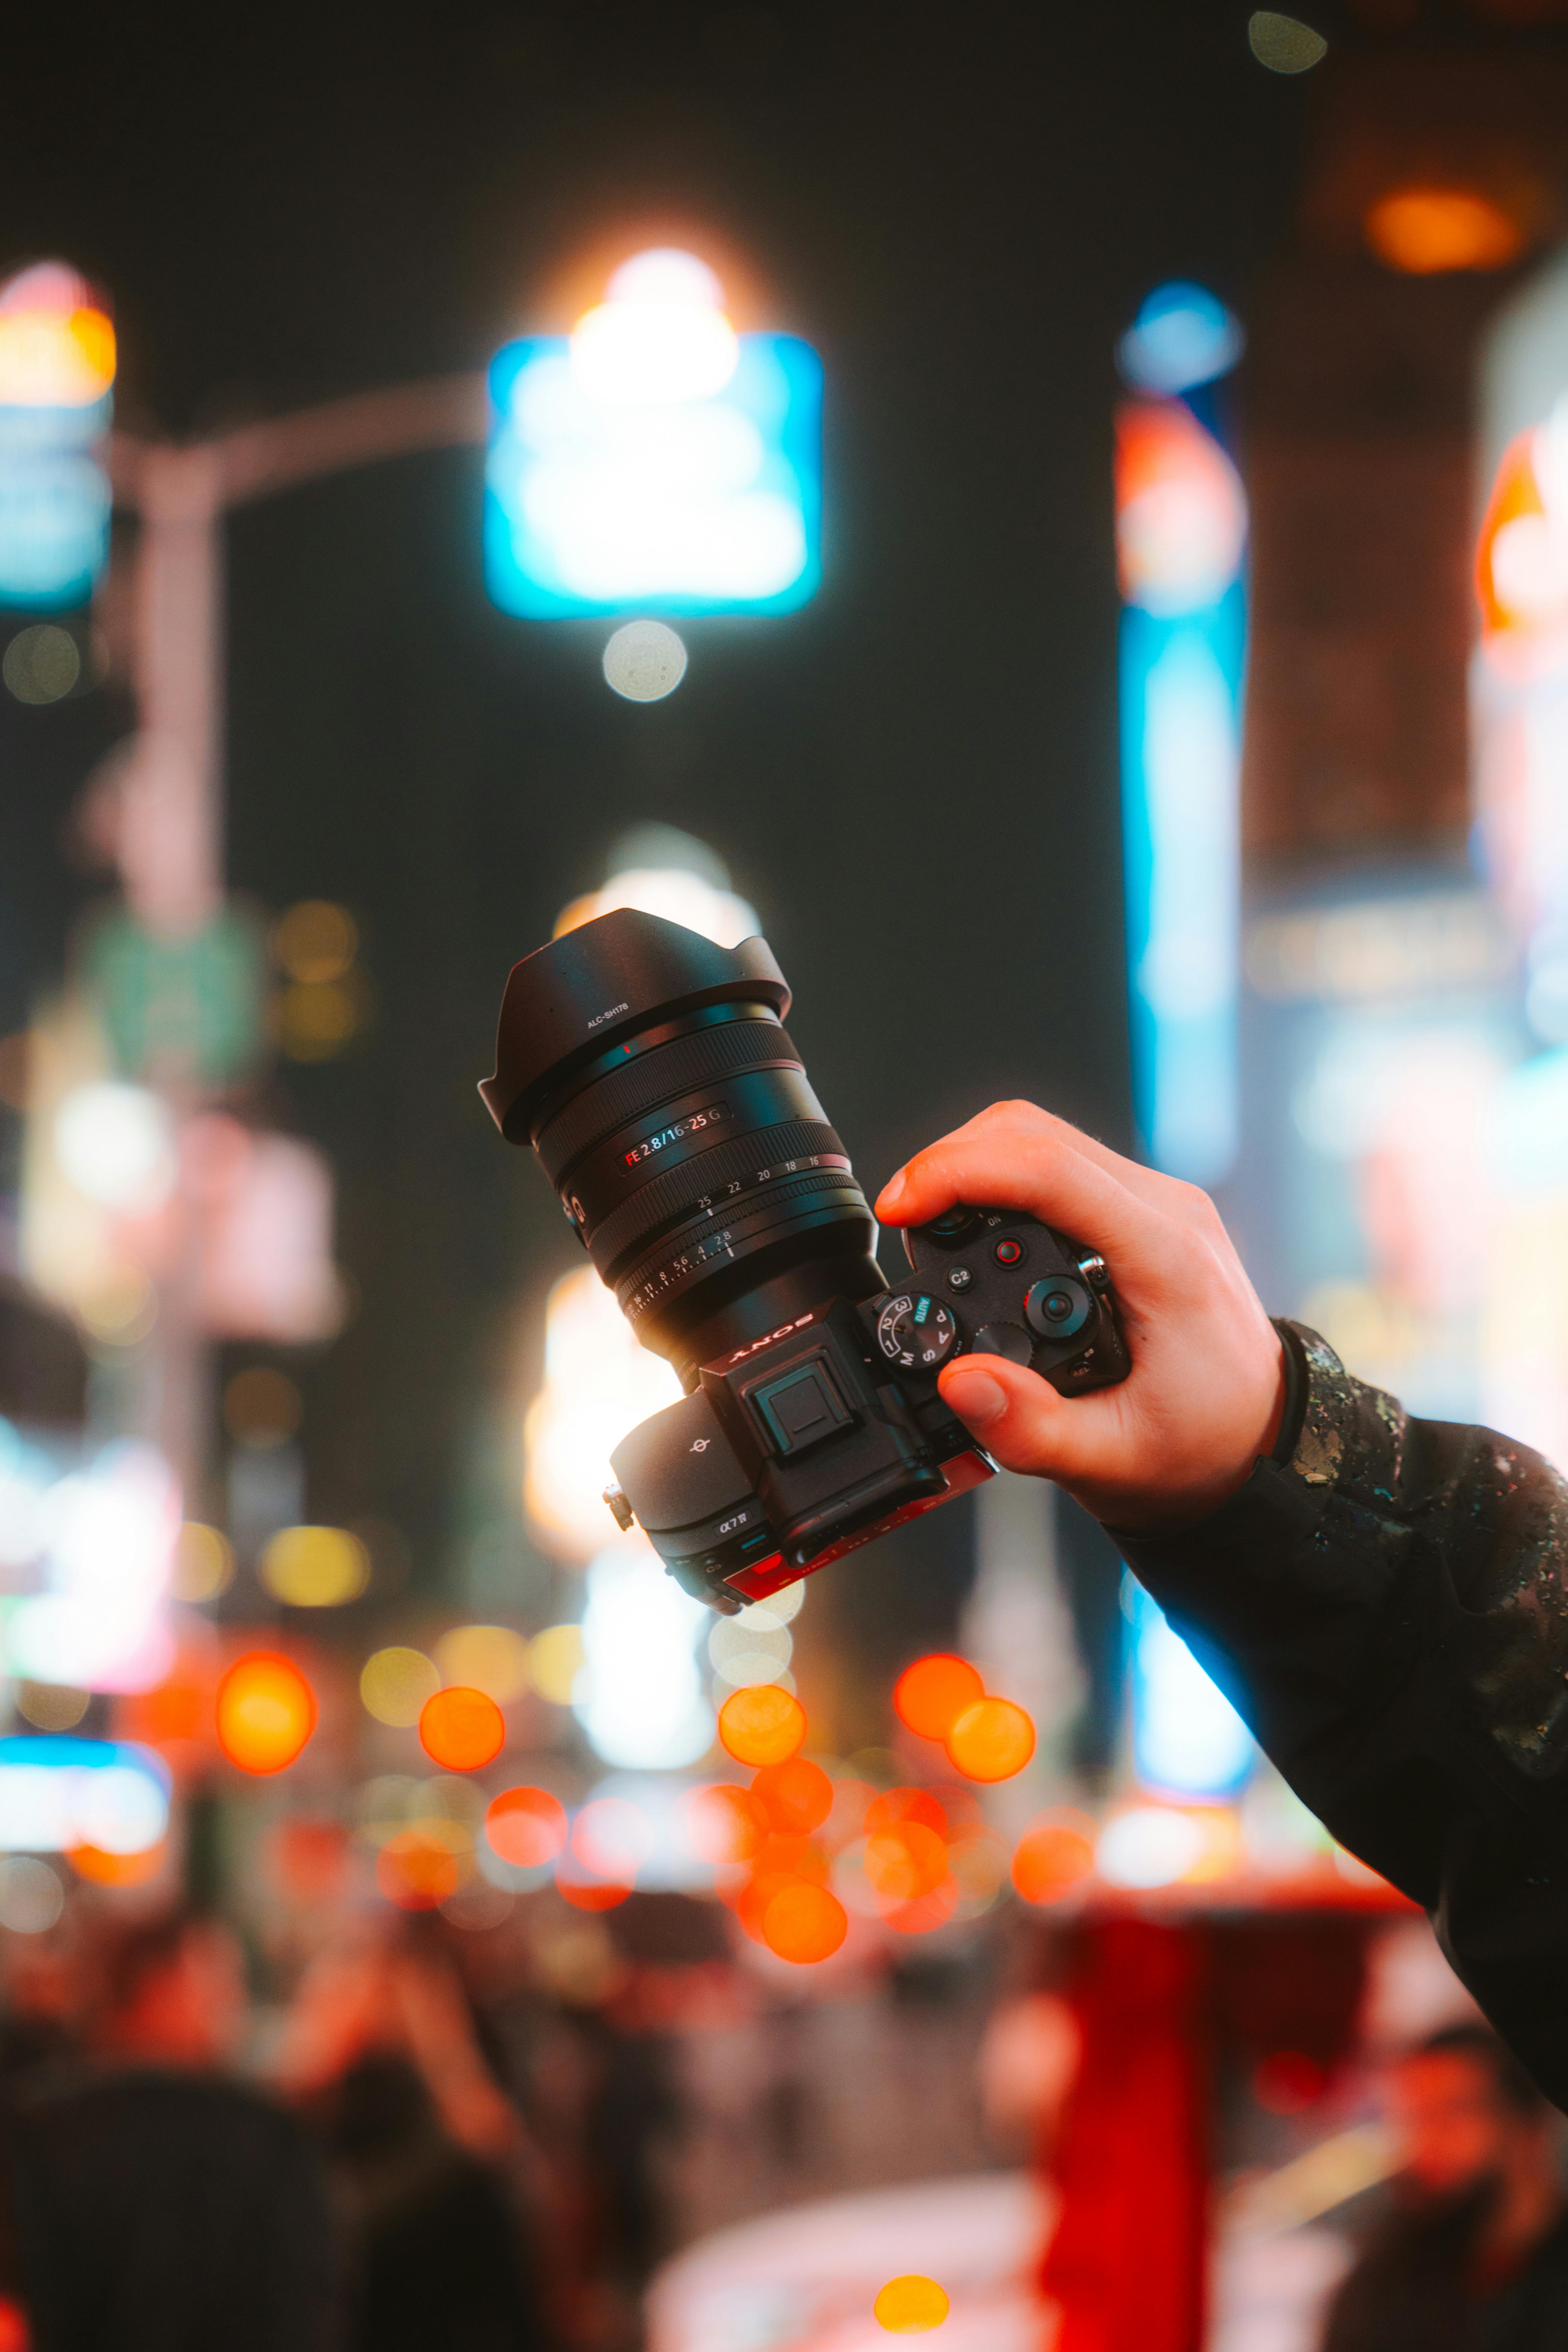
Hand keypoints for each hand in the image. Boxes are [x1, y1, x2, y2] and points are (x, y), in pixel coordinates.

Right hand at [875, 1102, 1285, 1529]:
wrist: (1262, 1441)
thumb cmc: (1201, 1446)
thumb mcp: (1113, 1463)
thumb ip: (1030, 1428)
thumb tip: (959, 1379)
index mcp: (1166, 1259)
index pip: (1052, 1171)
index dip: (960, 1173)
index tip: (901, 1206)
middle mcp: (1166, 1212)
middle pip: (1038, 1135)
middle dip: (951, 1163)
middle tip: (902, 1221)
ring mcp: (1157, 1205)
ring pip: (1045, 1138)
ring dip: (974, 1166)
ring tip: (929, 1227)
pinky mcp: (1141, 1212)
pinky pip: (1061, 1166)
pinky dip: (1003, 1182)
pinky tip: (975, 1232)